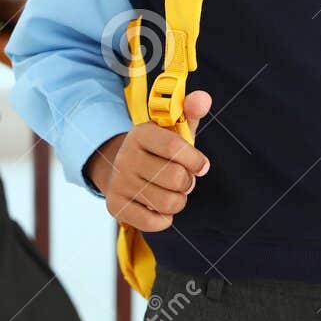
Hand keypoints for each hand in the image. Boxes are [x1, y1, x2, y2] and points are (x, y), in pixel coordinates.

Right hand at [88, 91, 210, 231]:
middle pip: (176, 178)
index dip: (195, 160)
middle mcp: (126, 157)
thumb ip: (190, 111)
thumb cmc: (157, 149)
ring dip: (179, 201)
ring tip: (173, 192)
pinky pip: (155, 222)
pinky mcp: (116, 206)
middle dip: (188, 182)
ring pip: (168, 202)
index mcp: (141, 133)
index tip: (202, 165)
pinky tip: (159, 206)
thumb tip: (204, 98)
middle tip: (183, 179)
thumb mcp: (172, 128)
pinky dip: (165, 218)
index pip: (175, 147)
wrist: (120, 168)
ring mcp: (119, 182)